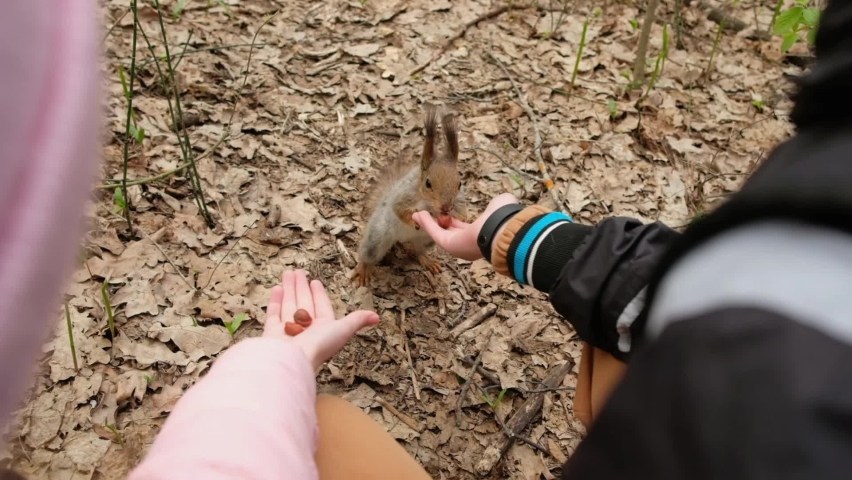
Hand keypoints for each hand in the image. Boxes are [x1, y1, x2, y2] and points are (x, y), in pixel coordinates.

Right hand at [264, 270, 378, 370]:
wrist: (292, 360)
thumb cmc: (319, 345)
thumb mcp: (342, 329)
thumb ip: (356, 320)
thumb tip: (376, 317)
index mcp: (323, 328)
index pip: (321, 306)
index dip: (318, 294)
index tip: (315, 282)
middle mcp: (305, 329)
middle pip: (303, 302)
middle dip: (301, 287)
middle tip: (298, 271)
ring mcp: (288, 331)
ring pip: (289, 305)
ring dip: (289, 289)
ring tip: (288, 272)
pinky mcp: (272, 333)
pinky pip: (274, 314)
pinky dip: (276, 301)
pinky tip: (277, 287)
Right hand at [412, 193, 518, 260]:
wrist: (504, 231)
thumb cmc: (504, 219)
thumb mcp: (500, 205)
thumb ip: (496, 204)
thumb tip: (500, 200)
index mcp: (480, 236)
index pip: (464, 230)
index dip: (453, 223)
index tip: (446, 216)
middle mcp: (468, 244)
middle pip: (448, 234)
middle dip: (436, 225)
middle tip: (426, 216)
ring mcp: (458, 246)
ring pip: (439, 234)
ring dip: (427, 224)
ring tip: (417, 214)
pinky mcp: (450, 245)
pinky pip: (436, 233)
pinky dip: (426, 224)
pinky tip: (419, 214)